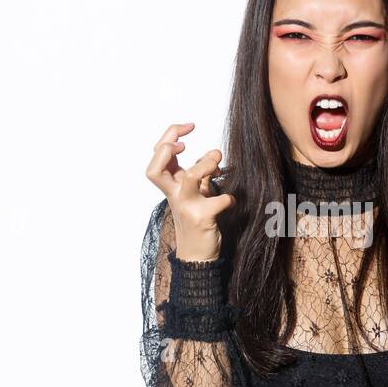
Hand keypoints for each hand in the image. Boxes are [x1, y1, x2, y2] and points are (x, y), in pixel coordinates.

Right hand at [145, 122, 235, 260]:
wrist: (197, 258)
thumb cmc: (196, 223)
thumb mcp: (196, 195)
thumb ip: (200, 175)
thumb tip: (212, 155)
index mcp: (170, 186)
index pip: (159, 154)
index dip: (170, 135)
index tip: (189, 128)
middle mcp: (174, 195)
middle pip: (157, 166)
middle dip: (170, 147)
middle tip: (187, 144)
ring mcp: (186, 207)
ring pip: (188, 177)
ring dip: (205, 164)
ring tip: (217, 163)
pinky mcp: (203, 219)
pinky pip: (218, 201)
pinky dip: (229, 198)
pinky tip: (231, 201)